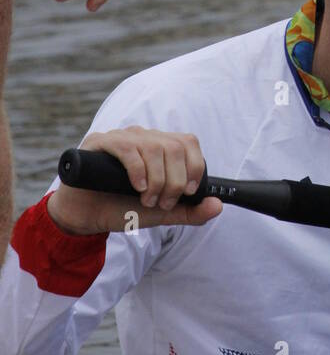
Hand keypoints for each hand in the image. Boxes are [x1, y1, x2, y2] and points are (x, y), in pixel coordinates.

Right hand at [46, 128, 221, 235]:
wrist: (87, 217)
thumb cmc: (123, 208)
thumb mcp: (162, 213)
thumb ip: (190, 211)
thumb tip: (218, 205)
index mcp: (160, 147)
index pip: (188, 142)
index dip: (194, 166)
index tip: (189, 192)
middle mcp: (144, 137)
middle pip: (175, 147)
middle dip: (175, 181)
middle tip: (162, 202)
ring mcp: (122, 137)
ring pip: (155, 147)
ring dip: (157, 180)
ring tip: (147, 200)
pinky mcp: (101, 142)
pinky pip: (128, 148)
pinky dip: (138, 170)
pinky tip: (137, 188)